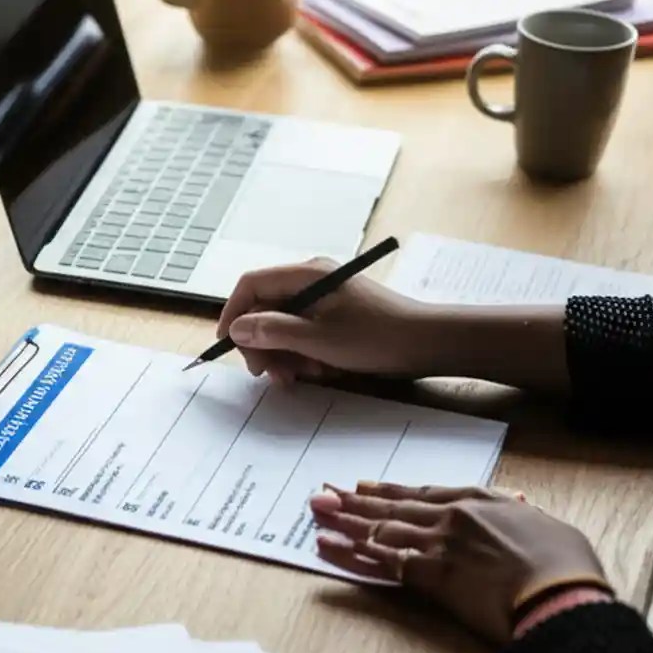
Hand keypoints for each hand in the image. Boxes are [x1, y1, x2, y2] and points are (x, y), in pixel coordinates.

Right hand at [216, 258, 436, 384]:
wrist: (426, 343)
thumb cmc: (377, 336)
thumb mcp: (318, 339)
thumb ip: (273, 332)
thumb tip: (238, 328)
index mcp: (306, 274)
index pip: (251, 285)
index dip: (233, 313)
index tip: (227, 344)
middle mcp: (311, 281)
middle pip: (265, 308)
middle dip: (261, 343)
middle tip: (266, 374)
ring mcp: (323, 299)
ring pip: (283, 326)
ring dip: (283, 355)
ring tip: (297, 378)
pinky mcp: (334, 317)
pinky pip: (304, 334)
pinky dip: (303, 355)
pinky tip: (317, 372)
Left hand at [309, 483, 606, 643]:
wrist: (558, 593)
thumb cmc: (564, 563)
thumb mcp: (547, 525)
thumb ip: (520, 514)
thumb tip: (518, 506)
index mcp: (479, 500)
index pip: (424, 492)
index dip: (392, 490)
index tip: (366, 486)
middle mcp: (451, 516)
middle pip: (393, 505)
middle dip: (356, 500)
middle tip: (324, 491)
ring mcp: (437, 544)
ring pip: (381, 527)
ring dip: (345, 520)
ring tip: (317, 510)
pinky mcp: (429, 575)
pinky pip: (382, 560)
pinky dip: (351, 553)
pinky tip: (329, 546)